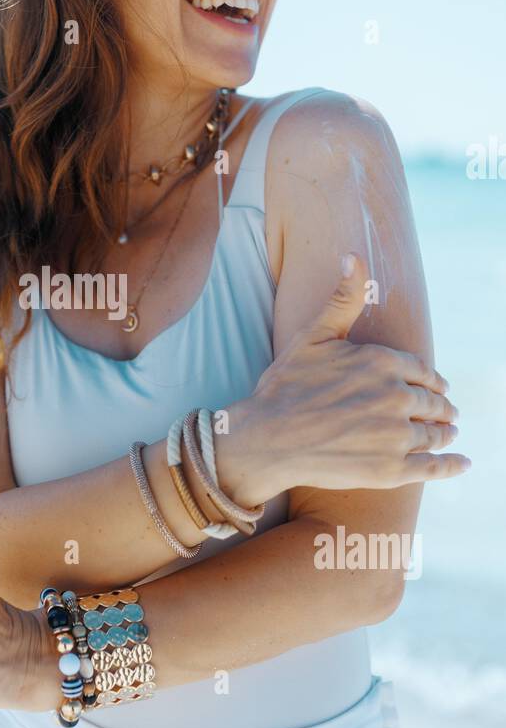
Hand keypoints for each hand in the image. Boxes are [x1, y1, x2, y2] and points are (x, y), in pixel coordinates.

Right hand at [218, 253, 469, 504]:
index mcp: (382, 362)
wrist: (266, 439)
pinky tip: (461, 462)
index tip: (436, 387)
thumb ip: (343, 299)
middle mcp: (395, 397)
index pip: (422, 371)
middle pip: (432, 403)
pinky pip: (434, 466)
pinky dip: (452, 465)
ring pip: (435, 433)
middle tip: (445, 414)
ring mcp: (395, 436)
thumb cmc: (286, 386)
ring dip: (446, 434)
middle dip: (440, 408)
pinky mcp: (391, 471)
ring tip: (448, 435)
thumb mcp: (314, 336)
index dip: (430, 380)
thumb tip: (352, 256)